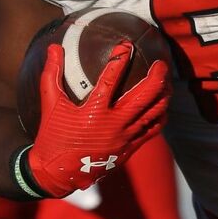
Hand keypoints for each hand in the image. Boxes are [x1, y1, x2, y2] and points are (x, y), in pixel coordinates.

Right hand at [25, 43, 168, 197]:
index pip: (110, 80)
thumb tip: (54, 47)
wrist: (58, 173)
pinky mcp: (129, 148)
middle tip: (161, 64)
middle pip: (144, 97)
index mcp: (93, 112)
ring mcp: (124, 138)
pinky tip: (162, 106)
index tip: (127, 45)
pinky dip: (160, 116)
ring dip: (163, 95)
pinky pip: (152, 130)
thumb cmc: (53, 137)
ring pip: (153, 113)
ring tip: (166, 81)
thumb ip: (52, 74)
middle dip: (157, 77)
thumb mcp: (50, 105)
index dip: (120, 59)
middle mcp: (113, 125)